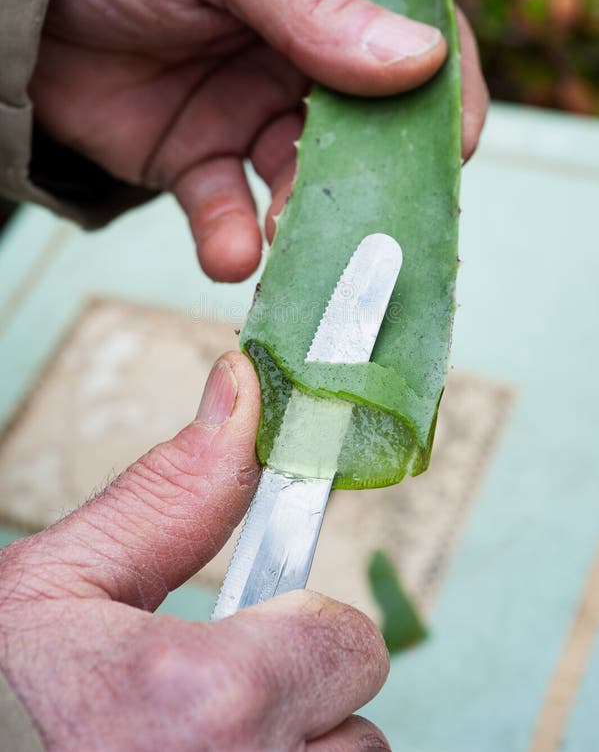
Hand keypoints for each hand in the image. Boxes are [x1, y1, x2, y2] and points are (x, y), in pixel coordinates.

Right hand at [0, 353, 389, 750]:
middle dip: (303, 682)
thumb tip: (240, 388)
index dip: (305, 628)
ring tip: (218, 733)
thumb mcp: (71, 574)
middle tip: (226, 688)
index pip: (349, 645)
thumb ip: (169, 489)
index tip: (268, 626)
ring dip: (299, 738)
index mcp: (204, 700)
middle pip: (356, 709)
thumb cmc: (28, 687)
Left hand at [31, 0, 486, 282]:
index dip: (442, 99)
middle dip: (372, 186)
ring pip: (300, 188)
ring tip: (284, 240)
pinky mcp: (196, 160)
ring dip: (301, 225)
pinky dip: (231, 241)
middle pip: (368, 136)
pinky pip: (225, 212)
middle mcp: (302, 61)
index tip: (448, 153)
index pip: (416, 43)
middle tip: (368, 229)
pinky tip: (229, 252)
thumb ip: (312, 3)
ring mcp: (250, 115)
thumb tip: (420, 60)